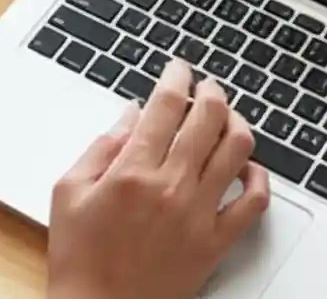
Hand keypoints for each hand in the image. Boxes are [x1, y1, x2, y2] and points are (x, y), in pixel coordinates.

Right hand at [48, 61, 270, 298]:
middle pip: (209, 118)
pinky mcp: (216, 242)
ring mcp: (199, 214)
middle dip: (211, 91)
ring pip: (237, 150)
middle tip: (206, 87)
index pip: (166, 105)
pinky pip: (253, 201)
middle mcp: (171, 187)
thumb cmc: (80, 257)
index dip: (176, 77)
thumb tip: (132, 114)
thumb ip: (101, 147)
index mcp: (132, 171)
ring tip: (228, 118)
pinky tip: (248, 167)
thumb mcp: (69, 192)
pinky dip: (258, 177)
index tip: (178, 69)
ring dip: (236, 123)